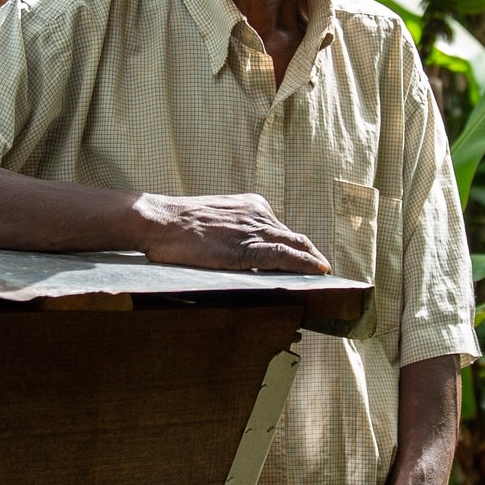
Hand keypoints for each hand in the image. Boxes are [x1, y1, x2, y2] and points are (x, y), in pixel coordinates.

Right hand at [131, 192, 332, 274]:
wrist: (158, 220)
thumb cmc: (178, 226)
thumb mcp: (215, 222)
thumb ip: (235, 234)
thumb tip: (247, 258)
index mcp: (251, 206)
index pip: (283, 230)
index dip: (299, 248)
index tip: (310, 261)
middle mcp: (258, 213)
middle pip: (295, 237)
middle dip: (312, 256)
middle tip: (325, 273)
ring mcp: (253, 229)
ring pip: (294, 245)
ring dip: (312, 263)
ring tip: (326, 278)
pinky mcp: (245, 246)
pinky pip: (282, 256)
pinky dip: (303, 265)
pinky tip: (316, 273)